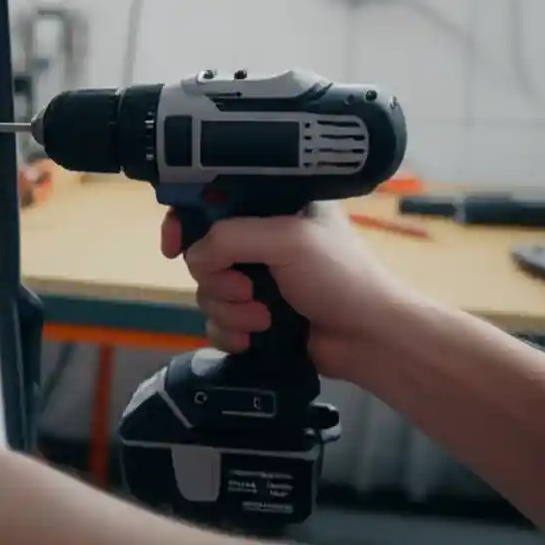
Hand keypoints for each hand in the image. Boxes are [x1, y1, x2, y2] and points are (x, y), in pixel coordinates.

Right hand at [160, 203, 414, 379]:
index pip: (210, 204)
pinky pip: (216, 324)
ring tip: (263, 319)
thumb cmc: (339, 277)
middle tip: (247, 288)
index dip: (185, 222)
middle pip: (202, 255)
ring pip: (207, 293)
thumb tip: (192, 258)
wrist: (370, 340)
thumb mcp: (285, 239)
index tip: (174, 244)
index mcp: (272, 209)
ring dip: (230, 310)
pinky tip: (252, 339)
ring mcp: (257, 283)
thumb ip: (229, 238)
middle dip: (218, 279)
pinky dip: (230, 333)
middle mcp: (261, 242)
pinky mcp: (255, 319)